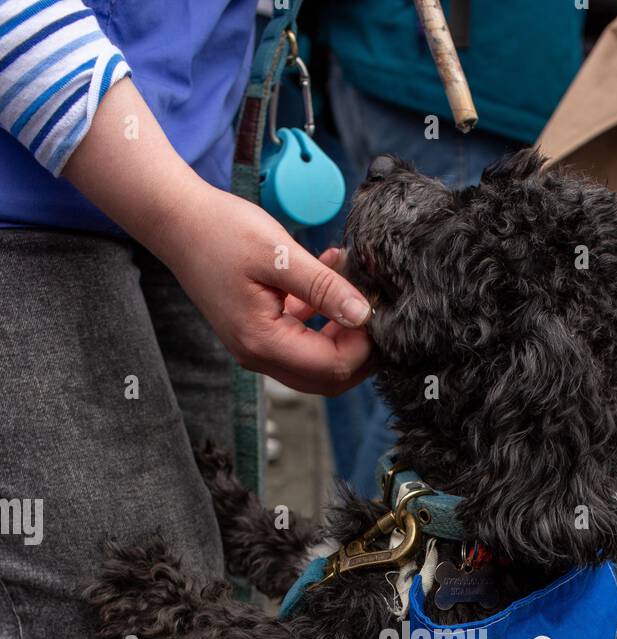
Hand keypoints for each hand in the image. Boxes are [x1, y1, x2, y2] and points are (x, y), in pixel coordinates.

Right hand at [156, 182, 372, 394]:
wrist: (175, 221)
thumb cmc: (220, 231)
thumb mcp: (279, 255)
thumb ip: (324, 287)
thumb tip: (364, 314)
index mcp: (263, 342)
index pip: (332, 367)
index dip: (364, 345)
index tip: (378, 309)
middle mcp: (258, 355)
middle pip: (327, 379)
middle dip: (360, 353)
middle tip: (380, 314)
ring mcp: (256, 348)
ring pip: (316, 364)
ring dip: (343, 336)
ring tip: (359, 293)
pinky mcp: (257, 332)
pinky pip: (300, 340)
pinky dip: (323, 320)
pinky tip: (333, 279)